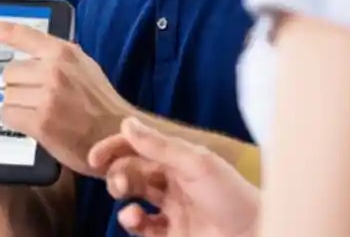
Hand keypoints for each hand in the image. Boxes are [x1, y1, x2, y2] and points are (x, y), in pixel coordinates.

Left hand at [0, 20, 133, 175]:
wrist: (116, 134)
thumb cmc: (99, 103)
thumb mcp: (83, 66)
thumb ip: (56, 57)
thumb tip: (28, 55)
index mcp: (62, 52)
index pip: (18, 33)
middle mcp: (53, 69)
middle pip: (9, 73)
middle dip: (18, 87)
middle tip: (38, 99)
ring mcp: (46, 95)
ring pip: (7, 96)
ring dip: (18, 106)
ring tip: (41, 113)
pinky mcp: (41, 120)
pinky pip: (9, 115)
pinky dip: (17, 121)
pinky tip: (35, 125)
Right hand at [88, 118, 258, 236]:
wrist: (254, 234)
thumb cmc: (231, 196)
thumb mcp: (196, 163)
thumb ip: (159, 145)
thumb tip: (126, 124)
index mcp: (180, 160)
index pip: (139, 147)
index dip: (115, 148)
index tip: (94, 157)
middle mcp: (174, 182)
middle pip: (132, 172)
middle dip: (118, 174)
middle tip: (120, 184)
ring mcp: (172, 210)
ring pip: (133, 199)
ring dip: (123, 198)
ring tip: (127, 202)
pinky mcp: (171, 235)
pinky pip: (142, 228)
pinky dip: (131, 222)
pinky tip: (135, 219)